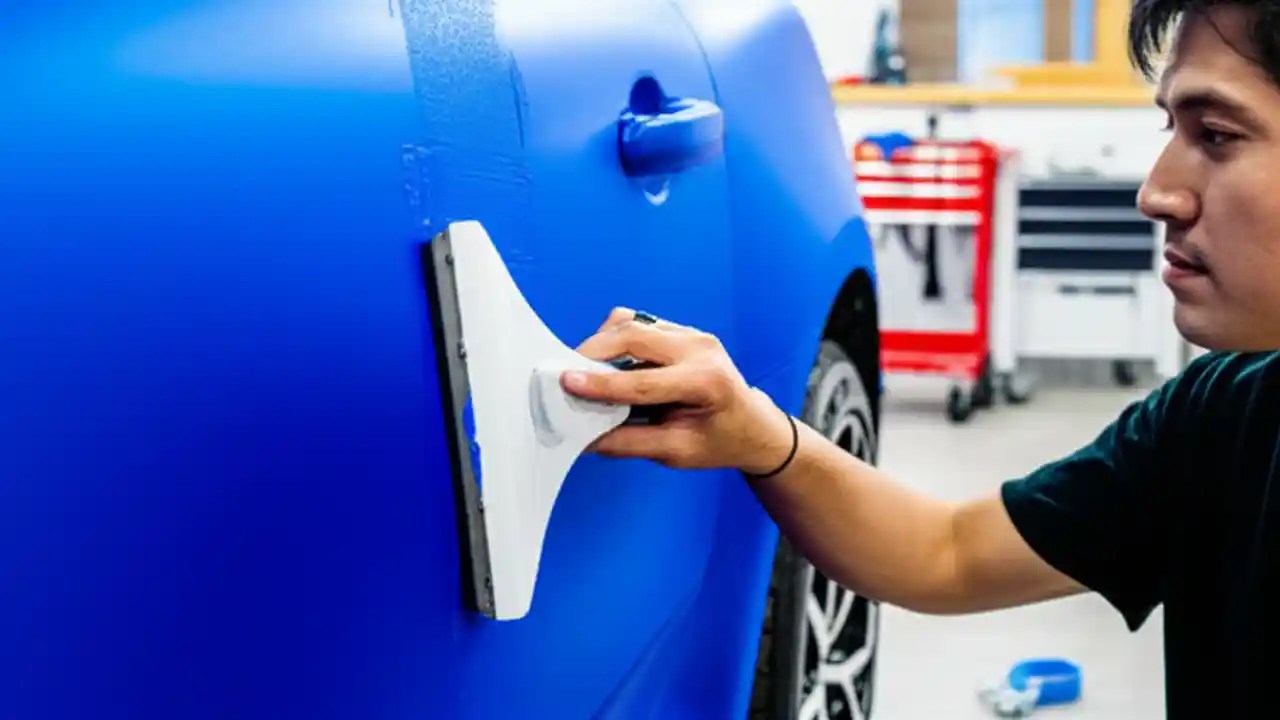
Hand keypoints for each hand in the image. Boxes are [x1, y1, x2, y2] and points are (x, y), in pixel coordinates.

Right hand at [559, 307, 795, 473]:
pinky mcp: (682, 330)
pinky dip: (616, 339)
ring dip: (602, 343)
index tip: (566, 383)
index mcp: (706, 382)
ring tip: (585, 370)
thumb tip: (585, 438)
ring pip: (633, 322)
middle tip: (566, 374)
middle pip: (633, 335)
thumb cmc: (720, 442)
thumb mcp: (677, 452)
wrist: (752, 425)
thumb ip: (630, 444)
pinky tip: (610, 363)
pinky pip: (639, 324)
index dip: (601, 384)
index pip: (643, 382)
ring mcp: (692, 334)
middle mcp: (701, 348)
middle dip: (593, 352)